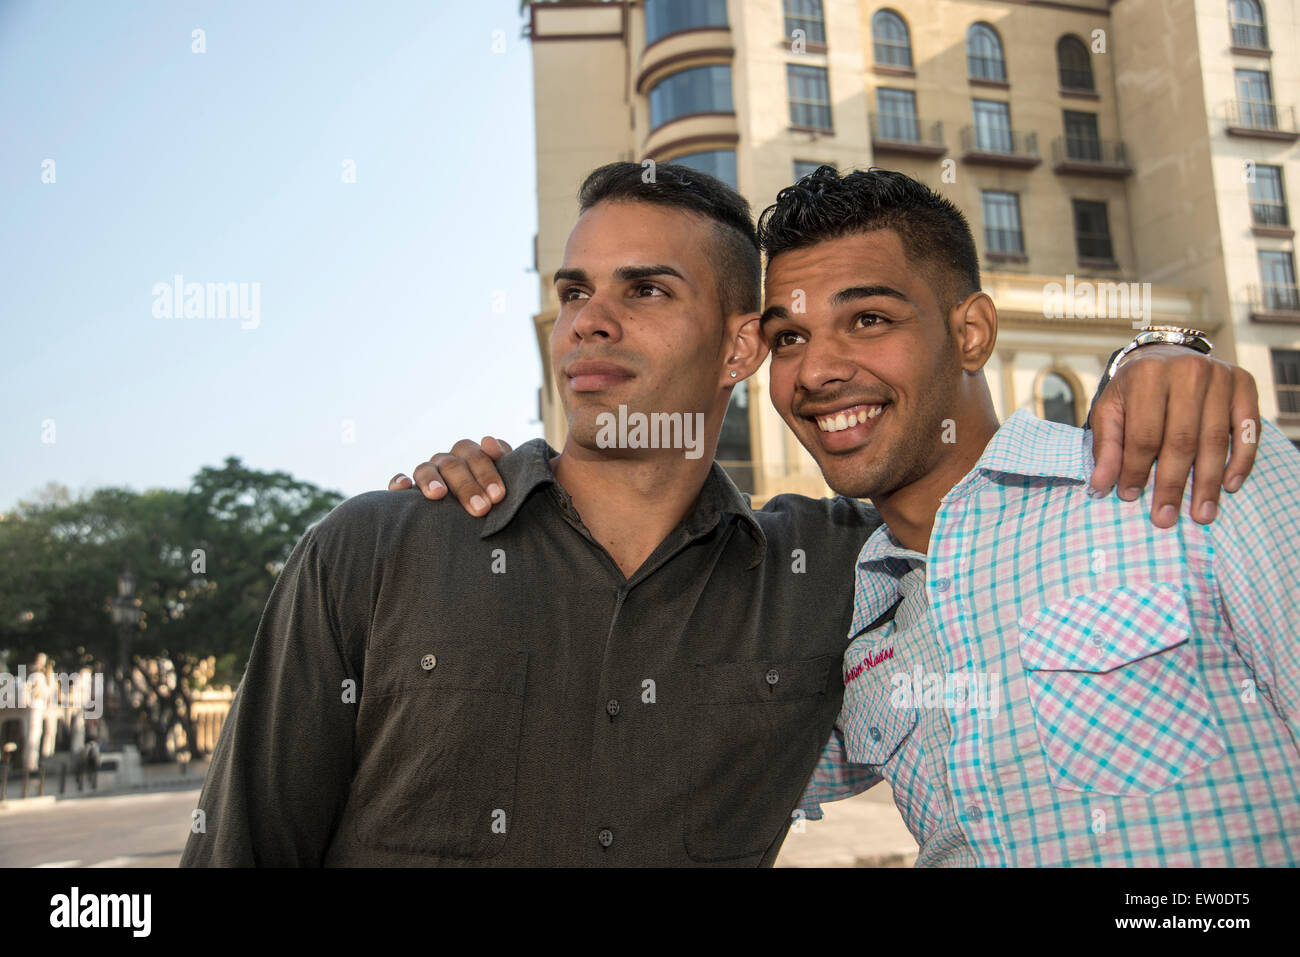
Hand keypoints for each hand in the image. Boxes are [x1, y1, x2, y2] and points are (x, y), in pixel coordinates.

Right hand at [387, 437, 512, 515]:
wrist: (470, 526)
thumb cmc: (492, 502)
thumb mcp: (501, 485)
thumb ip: (504, 463)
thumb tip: (489, 442)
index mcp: (470, 457)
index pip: (476, 455)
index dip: (487, 472)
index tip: (498, 495)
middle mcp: (447, 462)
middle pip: (453, 465)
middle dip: (467, 486)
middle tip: (481, 508)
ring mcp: (426, 474)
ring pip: (425, 469)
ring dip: (431, 480)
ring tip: (438, 495)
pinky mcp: (406, 491)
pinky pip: (397, 482)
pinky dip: (399, 482)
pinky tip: (404, 487)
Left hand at [1089, 345, 1259, 527]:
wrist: (1165, 355)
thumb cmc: (1133, 389)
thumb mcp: (1109, 410)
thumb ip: (1106, 446)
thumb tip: (1100, 485)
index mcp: (1148, 375)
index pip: (1144, 434)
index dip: (1135, 469)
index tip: (1129, 496)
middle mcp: (1187, 372)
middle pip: (1181, 440)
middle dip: (1171, 484)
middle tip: (1165, 518)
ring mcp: (1220, 376)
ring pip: (1214, 440)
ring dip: (1207, 482)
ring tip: (1201, 514)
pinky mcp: (1243, 385)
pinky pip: (1247, 428)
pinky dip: (1241, 460)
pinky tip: (1229, 486)